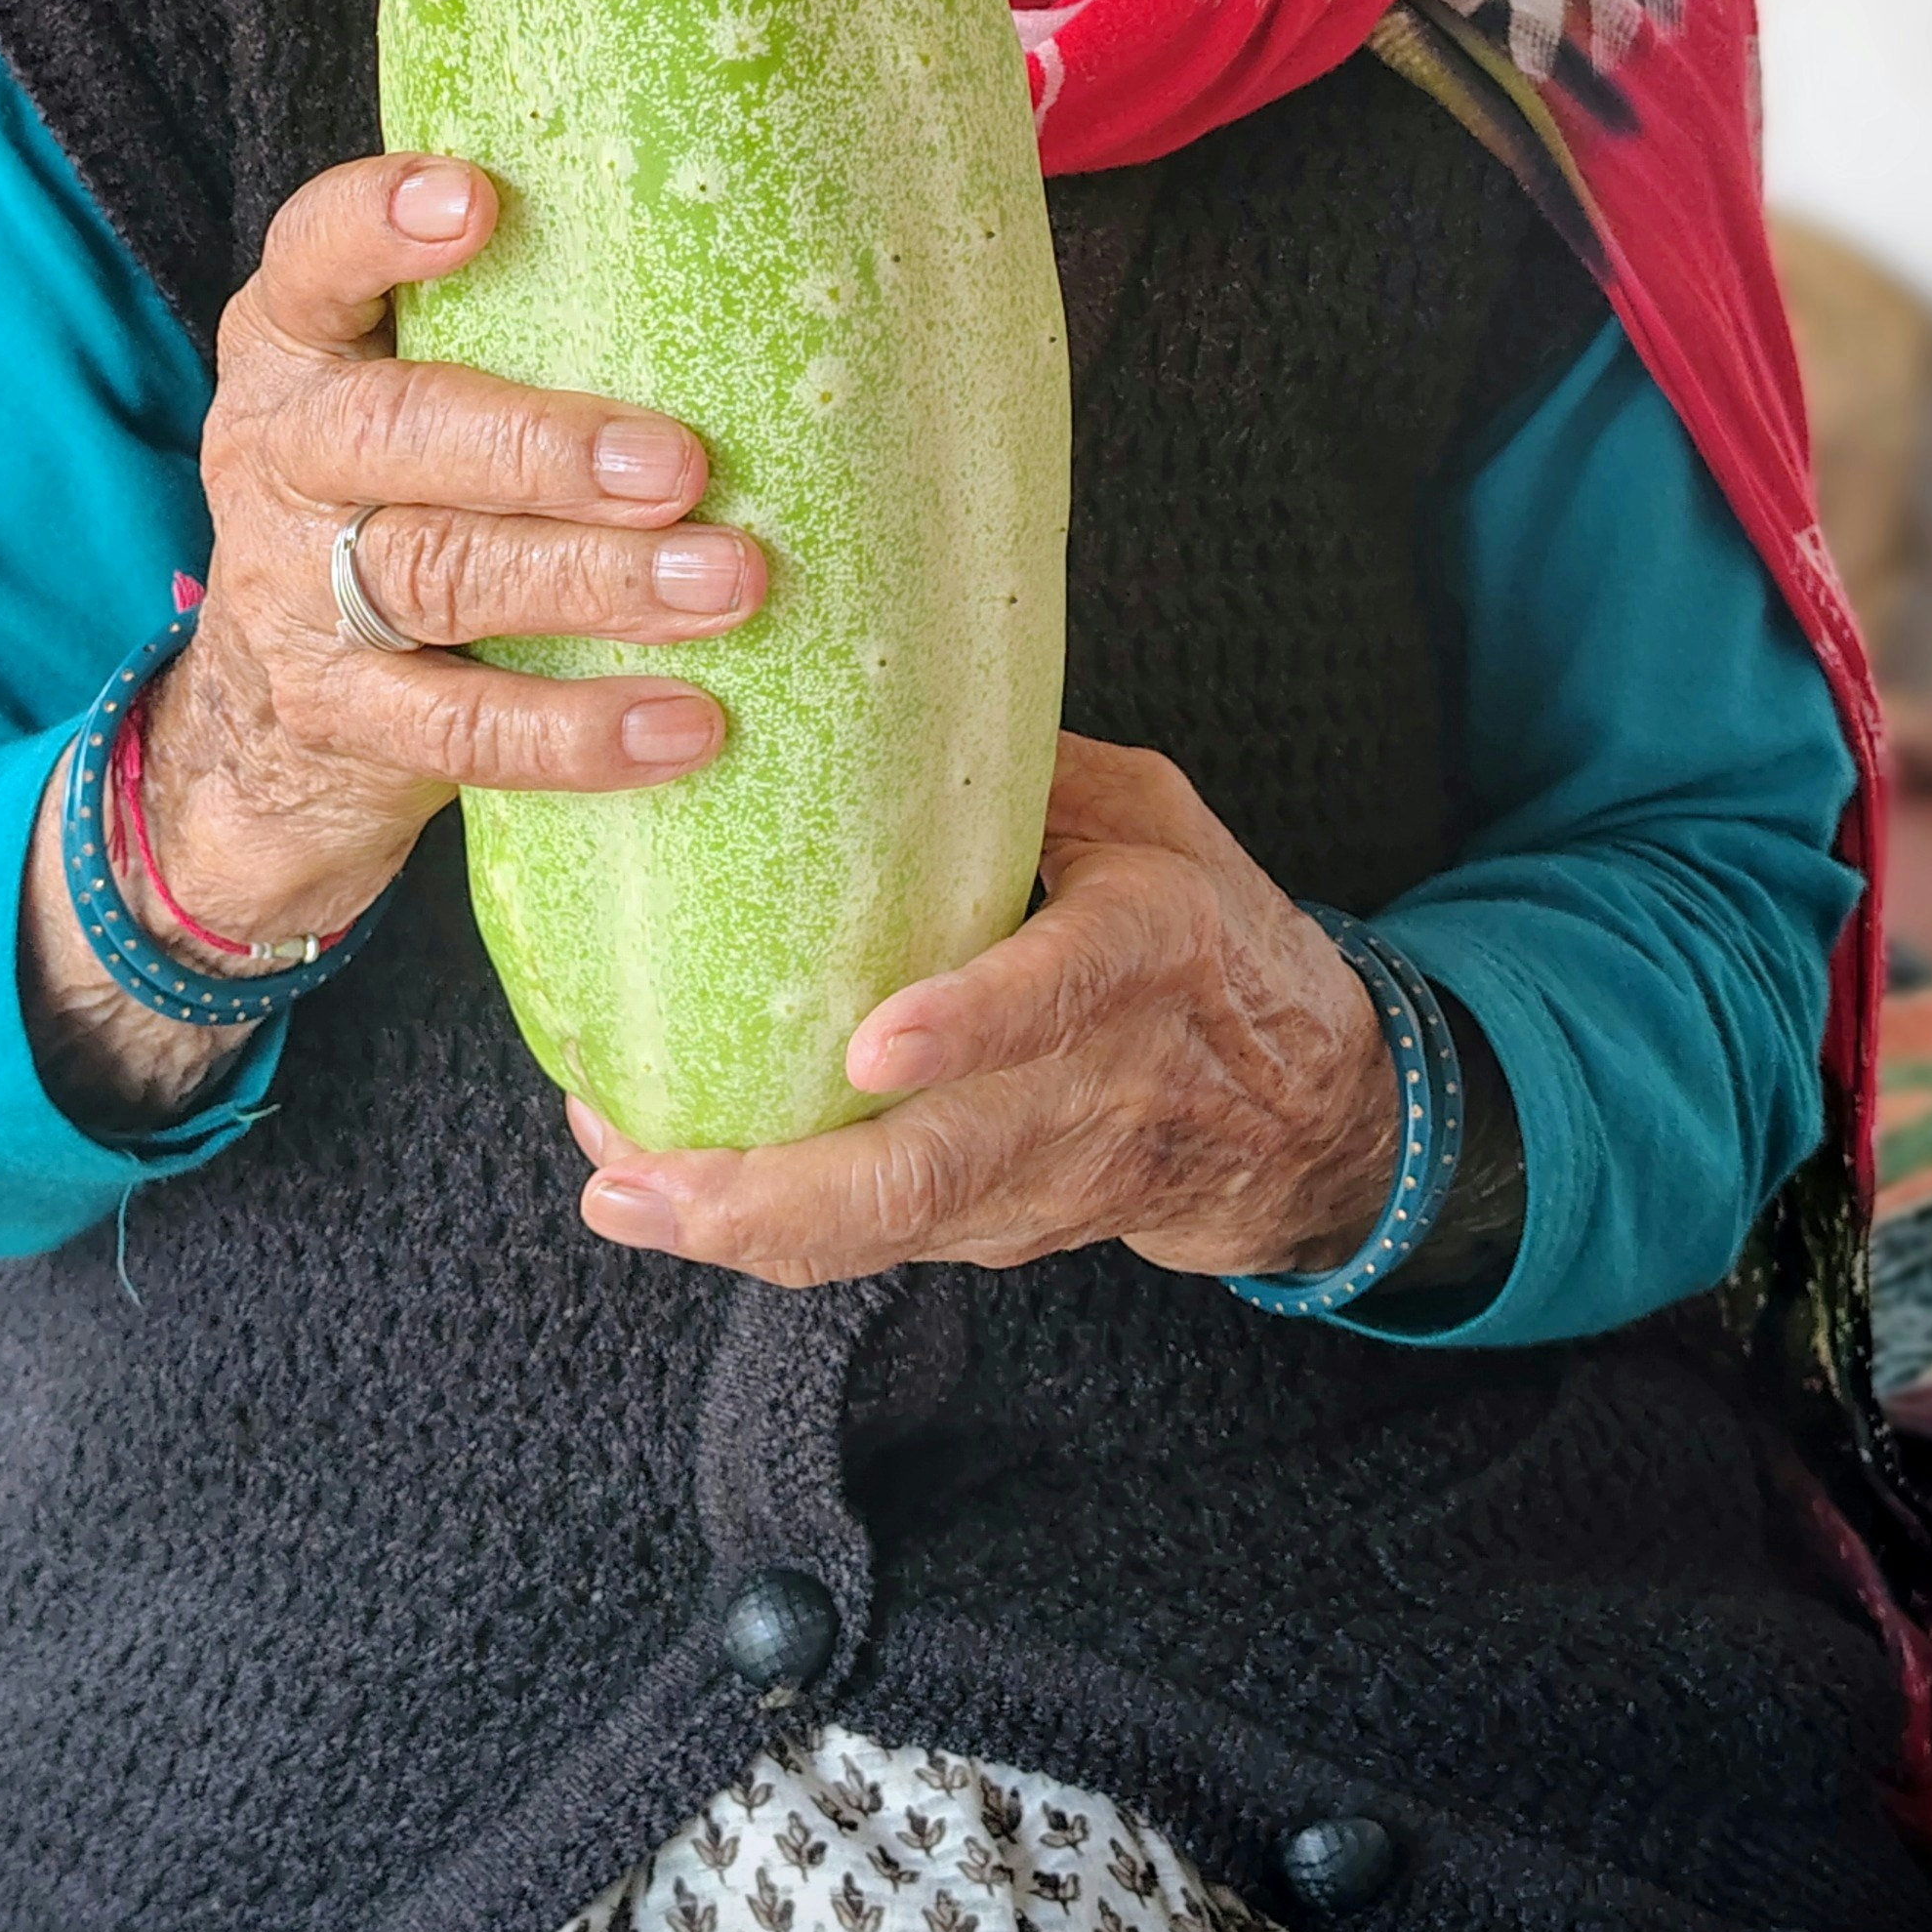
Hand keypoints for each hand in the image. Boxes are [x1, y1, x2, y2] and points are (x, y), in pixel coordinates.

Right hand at [22, 153, 762, 1132]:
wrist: (257, 730)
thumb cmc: (397, 506)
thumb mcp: (403, 404)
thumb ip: (506, 338)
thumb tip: (744, 286)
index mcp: (295, 350)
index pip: (310, 258)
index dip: (379, 226)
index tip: (479, 201)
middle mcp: (278, 456)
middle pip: (394, 431)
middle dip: (544, 447)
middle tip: (682, 464)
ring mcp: (291, 593)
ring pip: (440, 574)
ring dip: (597, 580)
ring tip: (727, 583)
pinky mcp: (336, 717)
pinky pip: (459, 727)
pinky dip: (578, 729)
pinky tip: (684, 723)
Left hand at [568, 734, 1400, 1287]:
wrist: (1312, 1119)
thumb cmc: (1212, 935)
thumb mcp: (1148, 819)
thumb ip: (1023, 772)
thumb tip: (860, 688)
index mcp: (1143, 953)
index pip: (1059, 993)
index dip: (970, 1027)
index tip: (872, 1045)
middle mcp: (1090, 1083)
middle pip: (934, 1171)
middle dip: (777, 1196)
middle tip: (645, 1181)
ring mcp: (1043, 1178)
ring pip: (890, 1232)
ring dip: (744, 1227)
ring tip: (620, 1191)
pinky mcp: (1004, 1232)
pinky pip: (879, 1242)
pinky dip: (770, 1229)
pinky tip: (664, 1188)